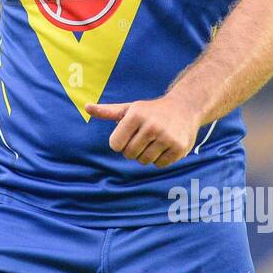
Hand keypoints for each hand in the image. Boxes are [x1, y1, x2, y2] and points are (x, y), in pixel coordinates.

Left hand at [85, 94, 203, 167]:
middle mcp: (151, 125)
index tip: (128, 135)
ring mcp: (166, 137)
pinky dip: (160, 159)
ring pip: (144, 161)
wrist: (185, 107)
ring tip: (154, 141)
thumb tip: (87, 107)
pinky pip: (160, 165)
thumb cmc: (151, 110)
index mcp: (136, 115)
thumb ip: (108, 111)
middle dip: (133, 149)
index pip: (115, 144)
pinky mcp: (179, 148)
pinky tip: (165, 146)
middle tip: (143, 138)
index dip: (120, 143)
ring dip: (146, 155)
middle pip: (129, 154)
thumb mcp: (130, 108)